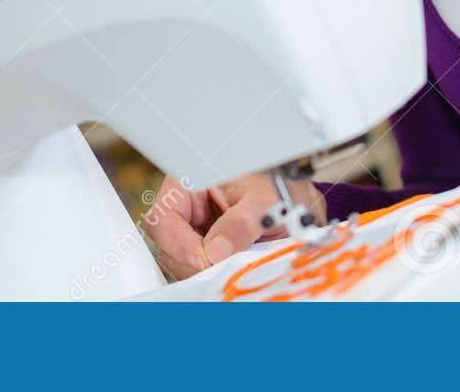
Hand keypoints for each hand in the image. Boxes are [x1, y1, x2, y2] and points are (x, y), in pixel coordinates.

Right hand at [144, 172, 325, 280]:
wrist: (296, 205)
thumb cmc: (279, 189)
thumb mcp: (266, 200)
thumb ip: (242, 222)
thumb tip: (217, 251)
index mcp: (190, 184)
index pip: (163, 219)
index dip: (180, 244)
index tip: (206, 260)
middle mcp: (186, 209)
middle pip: (168, 246)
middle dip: (195, 263)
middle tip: (225, 268)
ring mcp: (192, 233)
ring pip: (180, 263)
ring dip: (205, 272)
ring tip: (237, 264)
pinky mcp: (203, 252)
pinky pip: (196, 272)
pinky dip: (213, 276)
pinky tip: (233, 269)